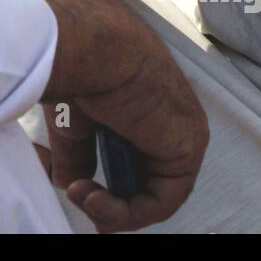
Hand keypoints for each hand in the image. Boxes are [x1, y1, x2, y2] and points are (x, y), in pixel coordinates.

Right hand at [30, 0, 207, 232]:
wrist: (89, 49)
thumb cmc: (78, 67)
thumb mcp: (75, 121)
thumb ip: (78, 154)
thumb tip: (73, 182)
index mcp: (147, 104)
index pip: (139, 153)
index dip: (113, 183)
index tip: (83, 194)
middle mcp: (170, 119)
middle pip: (148, 175)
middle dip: (114, 199)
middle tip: (85, 204)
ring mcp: (183, 133)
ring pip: (155, 192)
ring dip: (115, 207)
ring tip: (82, 196)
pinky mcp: (187, 148)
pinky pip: (162, 199)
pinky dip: (127, 212)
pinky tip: (96, 200)